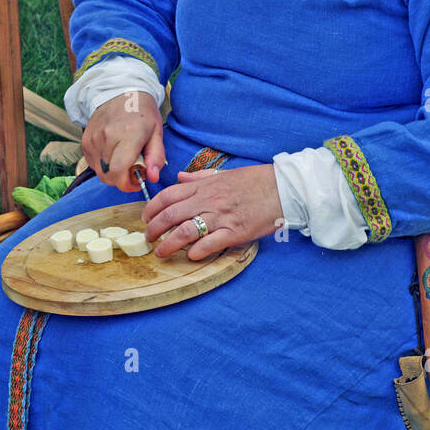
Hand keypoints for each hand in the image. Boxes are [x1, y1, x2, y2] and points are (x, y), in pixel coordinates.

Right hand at [81, 91, 165, 193]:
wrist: (119, 92)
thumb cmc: (142, 113)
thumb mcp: (157, 132)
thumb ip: (156, 156)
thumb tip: (152, 177)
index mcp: (128, 134)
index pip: (118, 172)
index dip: (127, 184)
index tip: (137, 180)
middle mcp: (107, 137)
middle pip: (109, 176)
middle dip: (122, 179)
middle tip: (133, 168)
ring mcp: (93, 139)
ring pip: (100, 172)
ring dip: (112, 172)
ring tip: (123, 158)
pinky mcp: (85, 141)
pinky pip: (92, 164)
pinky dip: (103, 164)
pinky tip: (113, 153)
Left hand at [143, 165, 283, 260]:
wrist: (283, 188)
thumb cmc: (255, 181)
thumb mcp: (225, 174)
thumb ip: (199, 177)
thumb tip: (179, 177)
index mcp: (204, 186)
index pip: (168, 196)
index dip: (151, 208)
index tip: (146, 219)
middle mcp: (208, 201)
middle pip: (170, 215)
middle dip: (154, 229)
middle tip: (148, 239)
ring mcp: (221, 217)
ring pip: (184, 231)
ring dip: (168, 244)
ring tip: (161, 253)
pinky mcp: (235, 232)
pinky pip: (209, 243)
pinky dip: (196, 251)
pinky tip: (191, 255)